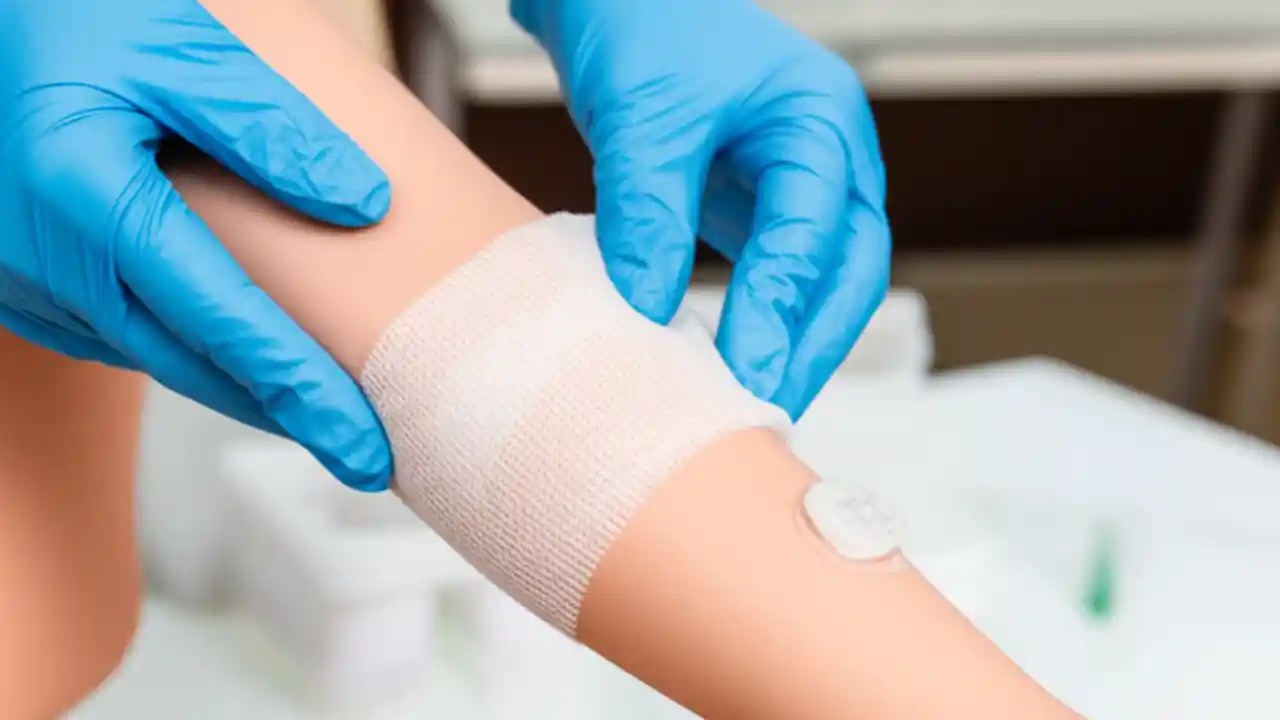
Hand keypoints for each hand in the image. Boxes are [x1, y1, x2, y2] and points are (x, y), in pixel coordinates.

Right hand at [0, 0, 391, 489]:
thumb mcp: (176, 48)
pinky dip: (181, 354)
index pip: (226, 324)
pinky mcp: (14, 281)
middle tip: (363, 457)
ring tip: (316, 414)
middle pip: (192, 365)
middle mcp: (46, 259)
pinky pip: (112, 335)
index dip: (305, 395)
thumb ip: (268, 128)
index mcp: (89, 200)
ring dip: (234, 390)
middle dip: (283, 416)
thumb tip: (366, 205)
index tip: (369, 454)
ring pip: (152, 357)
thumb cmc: (67, 16)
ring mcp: (20, 279)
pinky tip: (230, 360)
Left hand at [513, 0, 890, 418]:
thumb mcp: (645, 116)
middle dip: (811, 347)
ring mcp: (795, 182)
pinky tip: (724, 362)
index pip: (811, 236)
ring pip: (818, 282)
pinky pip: (772, 274)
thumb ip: (650, 213)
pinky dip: (756, 320)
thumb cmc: (642, 22)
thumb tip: (647, 314)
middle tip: (764, 412)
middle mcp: (824, 157)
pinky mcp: (756, 203)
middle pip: (847, 272)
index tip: (742, 375)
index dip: (778, 311)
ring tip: (748, 404)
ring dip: (790, 344)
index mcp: (820, 122)